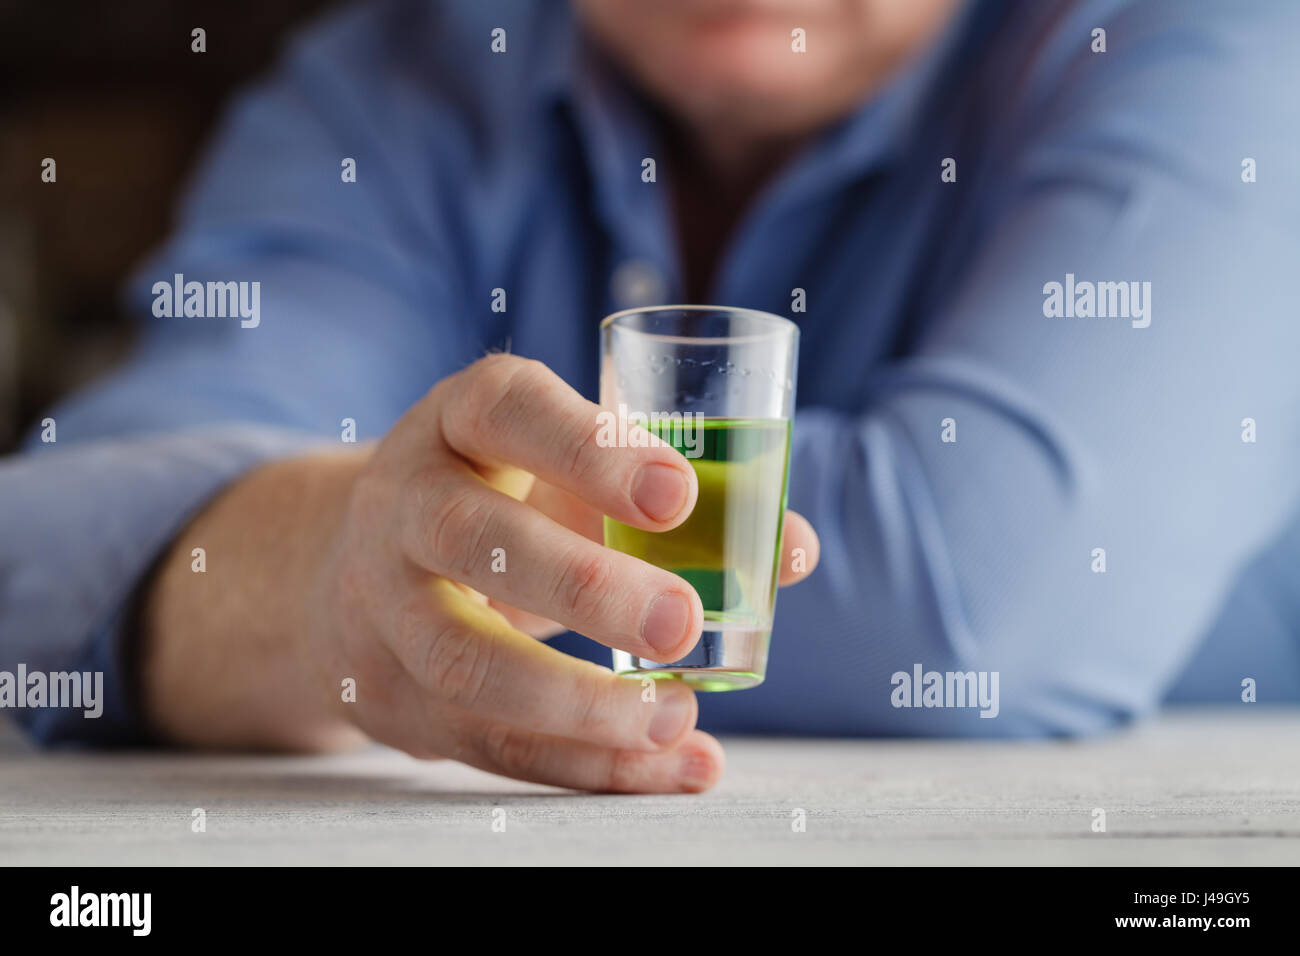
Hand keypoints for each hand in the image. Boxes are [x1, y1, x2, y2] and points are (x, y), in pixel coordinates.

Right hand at [144, 355, 818, 792]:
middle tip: (684, 622)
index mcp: (457, 422)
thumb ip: (676, 499)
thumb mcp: (570, 470)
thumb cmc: (507, 499)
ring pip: (463, 661)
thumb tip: (793, 551)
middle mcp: (402, 503)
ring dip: (578, 702)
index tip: (678, 492)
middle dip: (584, 586)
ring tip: (675, 714)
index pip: (507, 411)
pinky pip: (484, 742)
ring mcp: (380, 606)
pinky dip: (584, 765)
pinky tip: (664, 764)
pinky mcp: (392, 696)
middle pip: (470, 538)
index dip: (589, 447)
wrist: (363, 563)